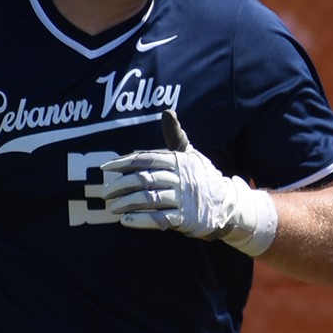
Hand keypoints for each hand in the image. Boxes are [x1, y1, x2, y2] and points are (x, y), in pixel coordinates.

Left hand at [99, 110, 276, 255]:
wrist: (228, 205)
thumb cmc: (203, 178)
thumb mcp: (192, 154)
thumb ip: (176, 136)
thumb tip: (168, 112)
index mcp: (178, 161)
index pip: (146, 159)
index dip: (123, 163)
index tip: (106, 168)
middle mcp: (180, 179)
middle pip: (143, 180)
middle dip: (121, 186)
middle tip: (105, 192)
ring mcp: (182, 200)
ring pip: (148, 199)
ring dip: (126, 203)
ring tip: (112, 207)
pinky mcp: (185, 219)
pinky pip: (159, 220)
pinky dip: (141, 220)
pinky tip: (126, 220)